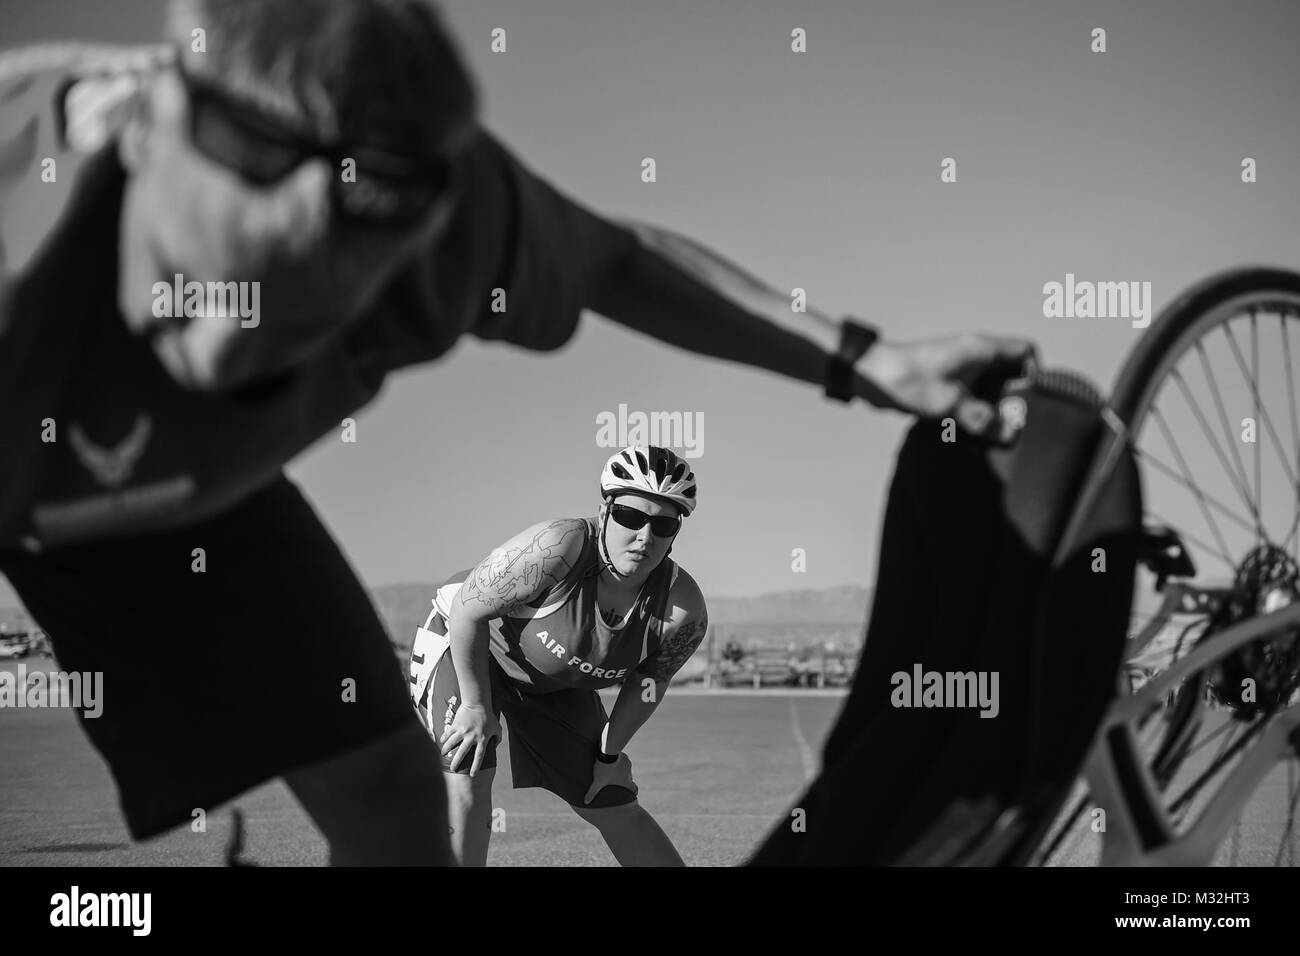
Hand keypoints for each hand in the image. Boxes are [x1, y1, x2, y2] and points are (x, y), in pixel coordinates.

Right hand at [439, 702, 499, 775]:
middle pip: (462, 753)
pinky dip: (443, 738)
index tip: (472, 775)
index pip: (479, 756)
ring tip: (442, 755)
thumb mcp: (497, 727)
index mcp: (482, 739)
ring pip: (452, 744)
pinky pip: (448, 733)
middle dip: (457, 762)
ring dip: (446, 750)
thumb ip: (498, 737)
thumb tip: (496, 745)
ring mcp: (463, 731)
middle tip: (453, 769)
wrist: (478, 702)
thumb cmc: (488, 715)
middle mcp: (472, 737)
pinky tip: (440, 741)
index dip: (475, 766)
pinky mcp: (456, 725)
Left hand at [582, 752, 637, 804]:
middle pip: (629, 779)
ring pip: (626, 769)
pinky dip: (619, 762)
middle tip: (617, 782)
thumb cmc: (603, 769)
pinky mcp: (624, 756)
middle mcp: (629, 773)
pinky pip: (623, 760)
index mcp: (625, 781)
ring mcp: (628, 763)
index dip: (634, 792)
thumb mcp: (597, 782)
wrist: (607, 752)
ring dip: (622, 771)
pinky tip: (612, 761)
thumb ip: (592, 792)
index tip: (633, 794)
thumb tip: (586, 802)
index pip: (634, 789)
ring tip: (613, 770)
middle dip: (624, 780)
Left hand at [859, 334, 1036, 439]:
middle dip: (1014, 398)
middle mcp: (975, 356)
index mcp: (982, 349)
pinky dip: (974, 412)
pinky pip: (972, 397)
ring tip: (992, 432)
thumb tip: (1010, 433)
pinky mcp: (947, 383)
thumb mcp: (950, 403)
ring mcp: (961, 369)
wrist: (870, 376)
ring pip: (991, 388)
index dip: (1035, 374)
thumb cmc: (909, 380)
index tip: (1031, 401)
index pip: (1026, 351)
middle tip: (1012, 424)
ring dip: (993, 409)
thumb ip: (981, 418)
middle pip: (1011, 373)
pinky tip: (969, 432)